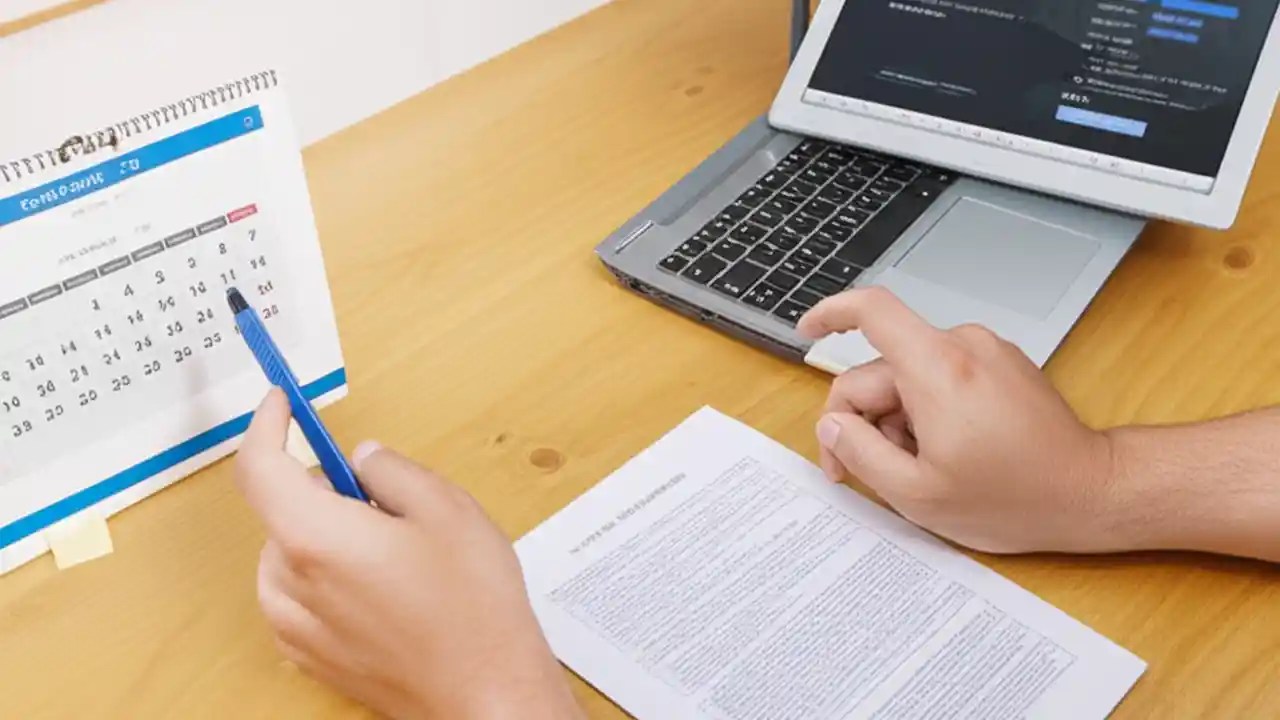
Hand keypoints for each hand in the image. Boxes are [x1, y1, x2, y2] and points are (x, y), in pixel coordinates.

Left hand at [232, 389, 581, 719]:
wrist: (486, 693)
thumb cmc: (472, 609)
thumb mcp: (447, 508)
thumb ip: (392, 470)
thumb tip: (362, 460)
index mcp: (315, 538)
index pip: (259, 467)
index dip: (267, 425)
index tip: (281, 404)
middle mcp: (291, 584)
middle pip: (283, 510)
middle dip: (325, 490)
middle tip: (388, 499)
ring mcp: (296, 626)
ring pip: (291, 553)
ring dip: (327, 536)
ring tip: (400, 554)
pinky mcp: (310, 656)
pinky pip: (300, 594)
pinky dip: (329, 576)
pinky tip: (388, 590)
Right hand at [798, 287, 1121, 554]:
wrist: (1090, 494)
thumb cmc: (1014, 499)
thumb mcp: (916, 493)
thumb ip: (859, 453)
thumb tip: (832, 427)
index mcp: (937, 370)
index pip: (870, 311)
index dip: (829, 315)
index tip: (806, 331)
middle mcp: (962, 346)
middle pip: (882, 366)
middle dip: (863, 417)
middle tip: (862, 472)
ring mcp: (985, 352)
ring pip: (909, 376)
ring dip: (898, 419)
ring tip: (922, 467)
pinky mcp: (1000, 364)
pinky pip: (941, 377)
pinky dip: (928, 410)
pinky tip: (946, 452)